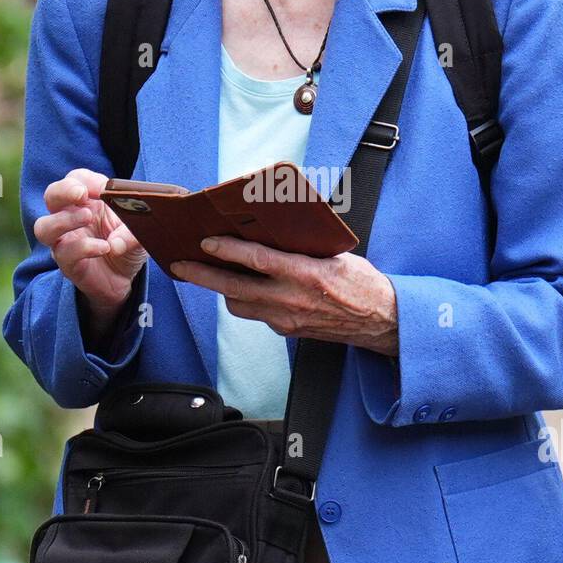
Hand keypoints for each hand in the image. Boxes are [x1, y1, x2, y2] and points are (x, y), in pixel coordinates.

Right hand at [35, 167, 147, 312]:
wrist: (125, 278)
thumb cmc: (126, 244)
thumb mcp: (139, 232)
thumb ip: (132, 232)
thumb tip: (117, 242)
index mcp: (88, 200)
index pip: (76, 179)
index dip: (86, 180)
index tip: (104, 187)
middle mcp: (70, 217)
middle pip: (52, 195)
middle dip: (63, 191)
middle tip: (81, 194)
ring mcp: (65, 241)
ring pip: (44, 227)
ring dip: (64, 220)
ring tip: (87, 218)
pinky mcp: (67, 264)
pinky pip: (65, 253)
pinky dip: (84, 248)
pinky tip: (106, 247)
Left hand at [169, 236, 398, 355]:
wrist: (382, 322)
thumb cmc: (362, 283)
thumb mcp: (336, 255)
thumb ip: (303, 248)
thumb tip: (273, 231)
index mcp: (307, 275)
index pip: (258, 261)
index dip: (229, 250)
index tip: (206, 241)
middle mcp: (292, 301)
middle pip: (235, 289)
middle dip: (203, 276)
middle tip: (180, 265)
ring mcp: (287, 320)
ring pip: (240, 305)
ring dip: (221, 290)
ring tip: (207, 273)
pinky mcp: (288, 331)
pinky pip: (257, 314)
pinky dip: (246, 299)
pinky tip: (244, 287)